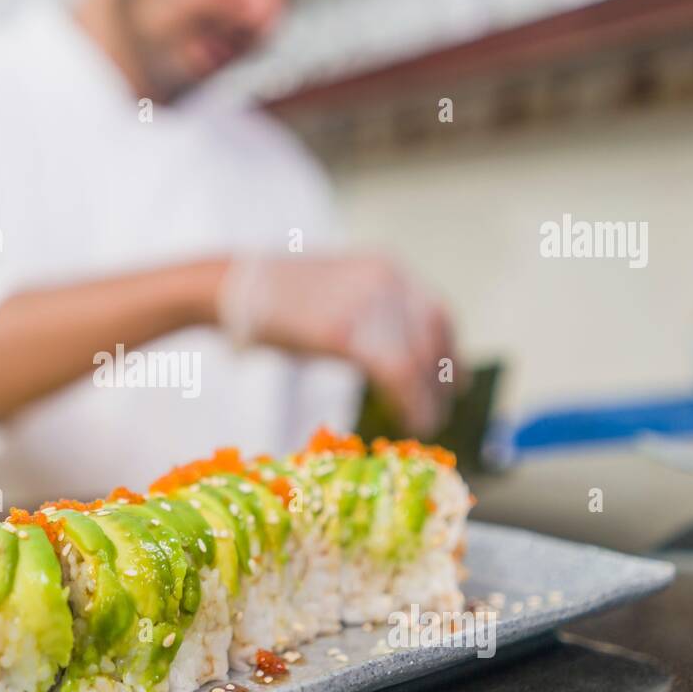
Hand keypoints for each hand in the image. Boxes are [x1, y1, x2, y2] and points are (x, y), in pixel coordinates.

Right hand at [217, 255, 456, 436]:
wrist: (237, 286)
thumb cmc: (279, 297)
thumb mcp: (338, 291)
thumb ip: (370, 313)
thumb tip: (393, 354)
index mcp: (386, 269)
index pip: (437, 313)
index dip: (450, 351)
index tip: (454, 380)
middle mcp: (387, 282)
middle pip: (433, 338)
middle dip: (442, 379)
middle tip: (443, 409)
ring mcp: (368, 305)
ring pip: (418, 360)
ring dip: (428, 397)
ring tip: (428, 422)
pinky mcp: (348, 332)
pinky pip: (396, 373)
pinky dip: (410, 401)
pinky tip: (412, 419)